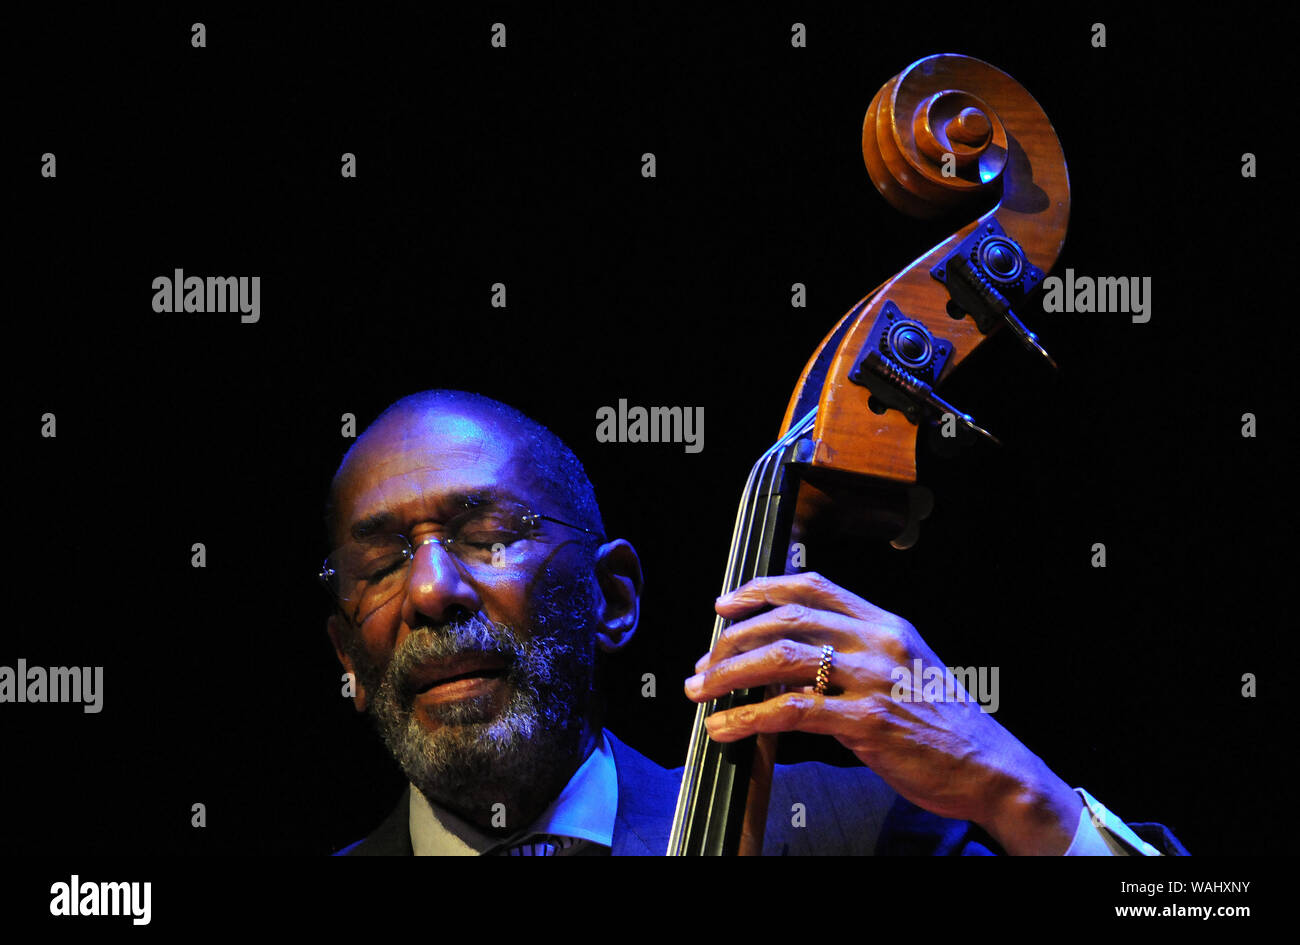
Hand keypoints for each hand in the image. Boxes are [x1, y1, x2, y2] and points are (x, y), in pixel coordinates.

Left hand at [683, 572, 1082, 854]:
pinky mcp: (867, 722)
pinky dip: (747, 718)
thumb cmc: (942, 724)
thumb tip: (789, 665)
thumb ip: (853, 658)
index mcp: (885, 624)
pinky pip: (790, 712)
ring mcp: (873, 680)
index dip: (760, 589)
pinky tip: (724, 727)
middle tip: (703, 663)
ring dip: (729, 675)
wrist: (991, 768)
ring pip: (781, 660)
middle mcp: (878, 642)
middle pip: (787, 620)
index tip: (725, 604)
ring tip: (699, 691)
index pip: (812, 586)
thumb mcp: (902, 672)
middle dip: (733, 639)